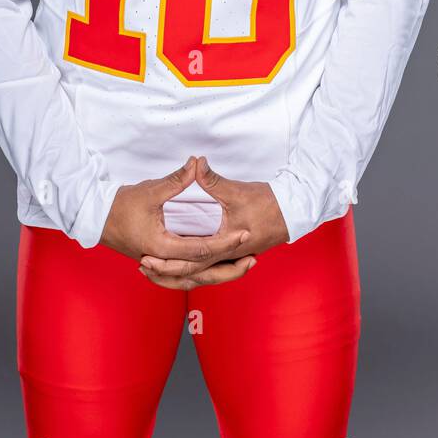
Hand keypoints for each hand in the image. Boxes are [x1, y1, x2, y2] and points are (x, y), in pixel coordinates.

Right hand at [100, 156, 255, 284]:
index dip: (225, 242)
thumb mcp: (151, 190)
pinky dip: (203, 273)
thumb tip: (197, 162)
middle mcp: (163, 261)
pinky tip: (216, 267)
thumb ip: (177, 179)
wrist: (96, 218)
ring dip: (219, 274)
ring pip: (195, 278)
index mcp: (162, 247)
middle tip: (253, 257)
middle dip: (229, 266)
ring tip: (242, 266)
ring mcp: (161, 265)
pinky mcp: (160, 262)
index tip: (244, 233)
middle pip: (203, 272)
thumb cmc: (121, 205)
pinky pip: (185, 275)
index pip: (202, 249)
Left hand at [137, 156, 290, 289]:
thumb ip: (212, 178)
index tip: (146, 257)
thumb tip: (195, 162)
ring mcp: (232, 258)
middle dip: (166, 274)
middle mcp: (227, 258)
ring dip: (178, 273)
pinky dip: (193, 268)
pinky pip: (210, 268)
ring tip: (155, 268)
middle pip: (192, 275)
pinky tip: (182, 260)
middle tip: (143, 266)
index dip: (167, 261)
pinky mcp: (235, 253)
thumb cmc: (268, 203)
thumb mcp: (236, 190)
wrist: (294, 210)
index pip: (190, 262)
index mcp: (225, 247)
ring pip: (201, 275)